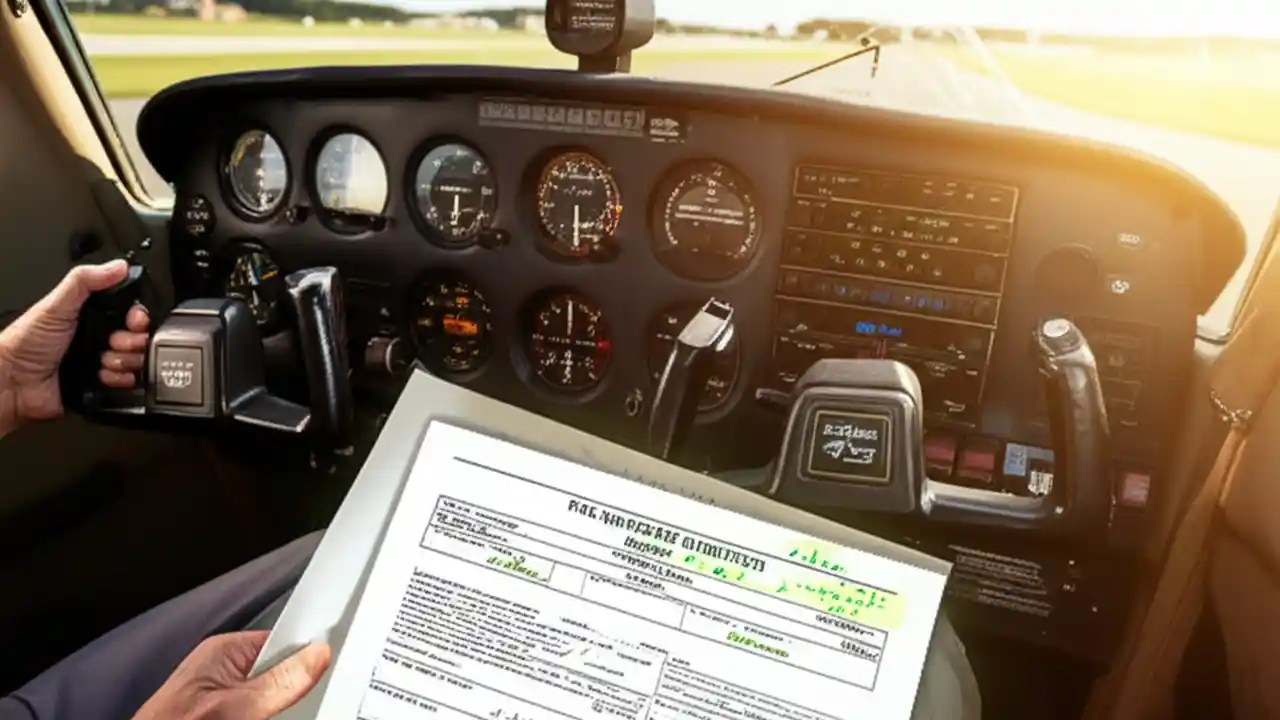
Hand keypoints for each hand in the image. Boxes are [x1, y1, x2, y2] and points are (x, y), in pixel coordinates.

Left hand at [0, 260, 135, 436]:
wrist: (13, 382)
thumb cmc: (25, 343)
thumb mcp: (55, 304)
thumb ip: (85, 281)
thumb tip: (117, 266)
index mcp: (90, 315)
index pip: (129, 313)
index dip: (137, 317)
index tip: (134, 320)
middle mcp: (98, 338)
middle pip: (137, 338)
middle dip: (131, 341)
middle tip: (113, 342)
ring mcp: (100, 362)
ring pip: (135, 361)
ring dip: (124, 361)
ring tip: (103, 360)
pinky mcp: (100, 385)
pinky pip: (126, 383)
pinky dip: (118, 380)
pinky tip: (101, 375)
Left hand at [132, 631, 330, 719]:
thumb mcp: (238, 707)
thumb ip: (280, 681)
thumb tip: (318, 654)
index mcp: (224, 651)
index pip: (283, 639)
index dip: (306, 654)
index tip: (327, 667)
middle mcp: (221, 668)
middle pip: (278, 670)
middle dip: (289, 689)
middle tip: (287, 707)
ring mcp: (219, 693)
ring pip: (269, 695)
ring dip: (276, 708)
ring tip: (267, 715)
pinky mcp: (219, 711)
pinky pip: (255, 709)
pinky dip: (264, 715)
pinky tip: (262, 718)